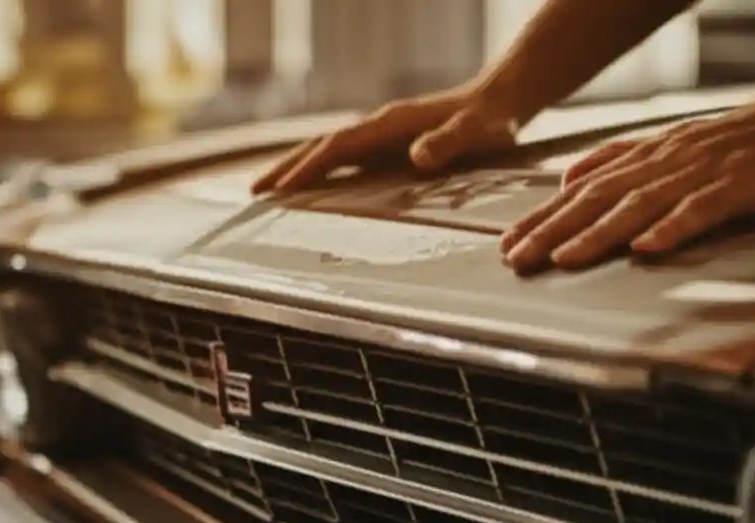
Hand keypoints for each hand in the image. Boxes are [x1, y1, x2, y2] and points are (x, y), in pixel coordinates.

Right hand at [252, 87, 519, 193]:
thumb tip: (417, 157)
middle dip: (288, 168)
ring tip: (267, 191)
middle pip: (322, 146)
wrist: (500, 99)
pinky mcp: (386, 147)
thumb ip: (449, 142)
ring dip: (297, 169)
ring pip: (328, 152)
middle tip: (254, 191)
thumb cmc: (490, 120)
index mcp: (391, 124)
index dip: (310, 167)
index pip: (340, 146)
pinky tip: (309, 190)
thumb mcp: (477, 132)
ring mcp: (380, 137)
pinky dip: (319, 172)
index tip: (283, 188)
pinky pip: (344, 160)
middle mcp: (378, 127)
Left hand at [501, 100, 754, 273]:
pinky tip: (648, 248)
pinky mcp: (737, 185)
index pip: (580, 192)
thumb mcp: (663, 145)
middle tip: (517, 260)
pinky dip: (673, 227)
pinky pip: (701, 208)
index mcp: (641, 159)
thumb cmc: (731, 140)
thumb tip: (565, 180)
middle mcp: (660, 164)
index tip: (507, 245)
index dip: (543, 218)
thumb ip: (614, 161)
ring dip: (598, 234)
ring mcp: (697, 174)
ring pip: (638, 206)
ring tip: (564, 259)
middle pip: (597, 200)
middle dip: (553, 231)